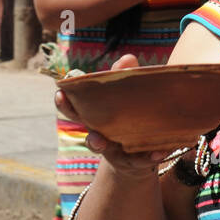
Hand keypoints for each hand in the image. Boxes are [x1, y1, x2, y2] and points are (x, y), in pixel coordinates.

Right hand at [55, 54, 167, 175]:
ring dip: (98, 143)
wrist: (142, 158)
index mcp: (96, 118)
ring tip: (99, 140)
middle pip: (85, 130)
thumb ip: (126, 77)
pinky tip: (159, 152)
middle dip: (76, 121)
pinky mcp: (137, 162)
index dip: (64, 101)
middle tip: (79, 121)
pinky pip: (143, 160)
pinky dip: (150, 156)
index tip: (60, 92)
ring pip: (104, 149)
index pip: (75, 109)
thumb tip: (126, 58)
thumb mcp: (129, 97)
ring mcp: (116, 151)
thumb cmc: (131, 118)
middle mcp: (101, 135)